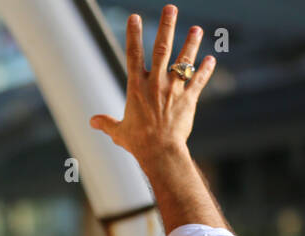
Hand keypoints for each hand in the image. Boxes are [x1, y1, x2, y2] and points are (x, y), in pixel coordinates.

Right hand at [89, 5, 214, 167]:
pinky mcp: (189, 99)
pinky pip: (198, 81)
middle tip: (171, 8)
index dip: (134, 35)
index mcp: (136, 88)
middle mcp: (156, 83)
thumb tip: (93, 122)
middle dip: (166, 26)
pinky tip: (211, 59)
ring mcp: (174, 89)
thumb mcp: (119, 132)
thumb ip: (107, 123)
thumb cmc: (137, 142)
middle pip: (162, 49)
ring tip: (196, 29)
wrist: (160, 151)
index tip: (135, 17)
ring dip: (191, 43)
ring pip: (183, 61)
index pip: (133, 55)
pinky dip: (205, 70)